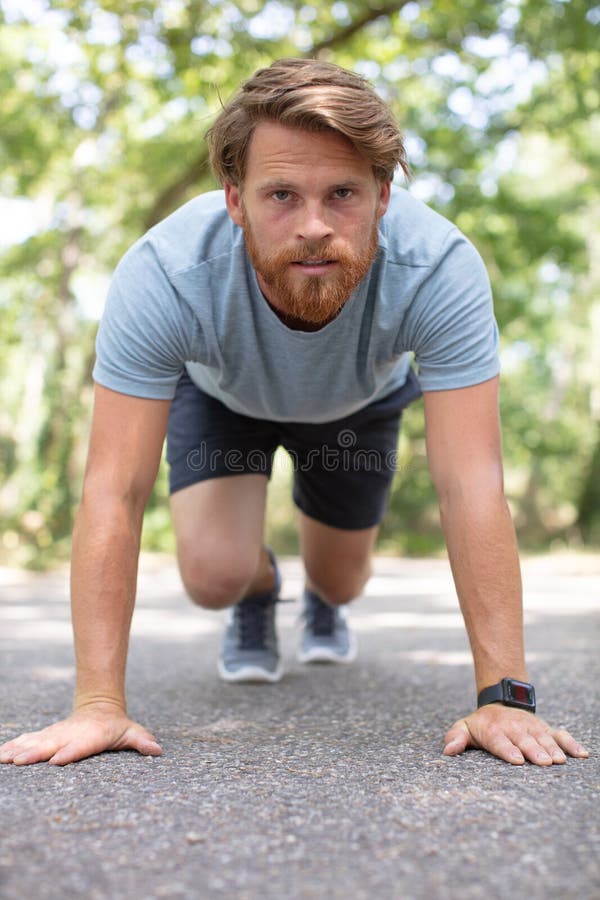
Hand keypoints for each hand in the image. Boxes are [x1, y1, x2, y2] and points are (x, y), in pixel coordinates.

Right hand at [0, 703, 161, 766]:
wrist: (99, 708)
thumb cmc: (116, 727)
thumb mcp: (132, 732)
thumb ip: (142, 741)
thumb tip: (157, 749)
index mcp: (91, 737)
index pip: (80, 746)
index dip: (70, 753)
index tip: (57, 761)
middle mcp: (70, 735)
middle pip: (52, 745)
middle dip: (36, 754)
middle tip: (20, 762)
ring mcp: (56, 735)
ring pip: (35, 742)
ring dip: (19, 750)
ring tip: (4, 758)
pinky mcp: (47, 737)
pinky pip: (28, 741)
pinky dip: (13, 746)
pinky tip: (0, 755)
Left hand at [443, 704, 588, 765]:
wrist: (501, 702)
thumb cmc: (482, 723)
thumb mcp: (465, 727)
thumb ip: (456, 738)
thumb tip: (448, 751)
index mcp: (494, 730)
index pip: (500, 741)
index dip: (508, 750)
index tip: (517, 760)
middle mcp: (515, 729)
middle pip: (525, 741)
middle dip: (534, 751)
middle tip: (543, 762)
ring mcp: (533, 728)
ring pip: (544, 738)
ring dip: (552, 749)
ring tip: (559, 760)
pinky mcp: (546, 729)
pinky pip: (561, 735)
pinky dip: (571, 743)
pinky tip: (581, 754)